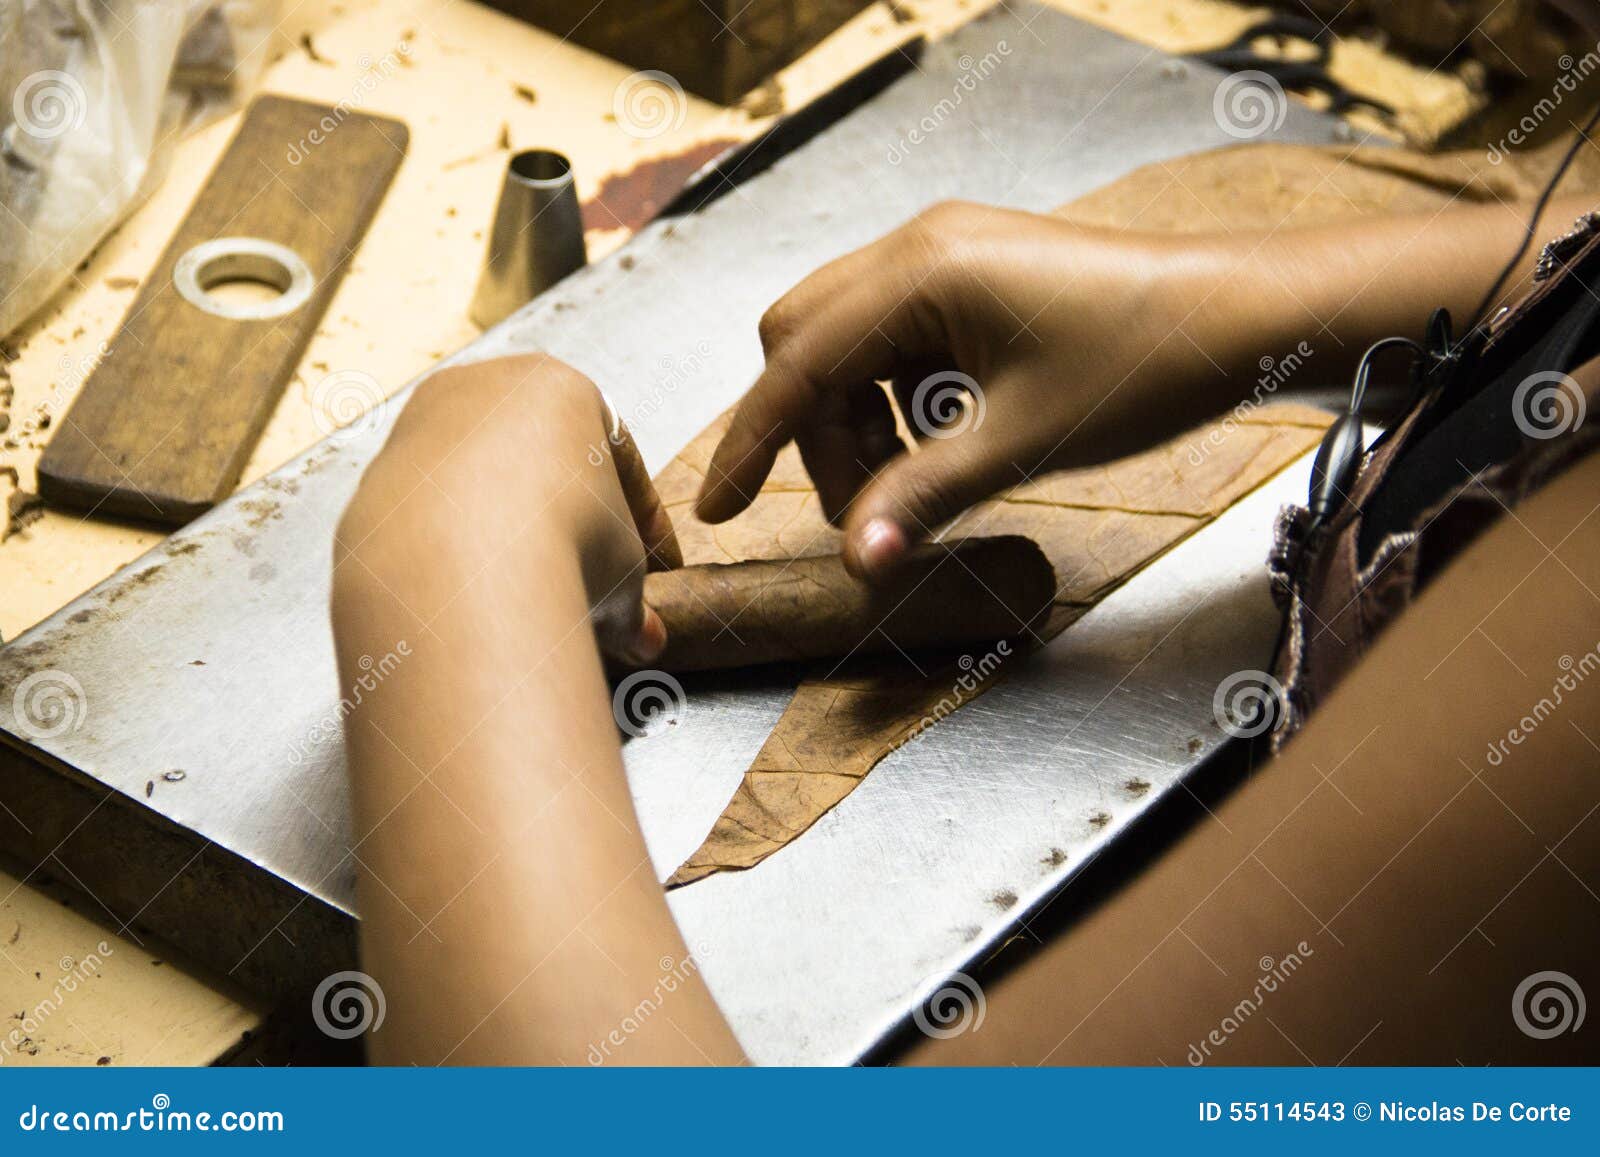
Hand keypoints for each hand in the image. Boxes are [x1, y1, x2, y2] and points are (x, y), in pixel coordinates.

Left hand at [335, 353, 680, 666]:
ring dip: (509, 541)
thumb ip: (633, 597)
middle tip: (589, 580)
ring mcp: (418, 432)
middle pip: (539, 461)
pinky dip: (456, 560)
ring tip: (532, 599)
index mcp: (559, 386)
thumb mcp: (627, 571)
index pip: (616, 457)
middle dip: (568, 525)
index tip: (655, 567)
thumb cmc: (564, 543)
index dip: (644, 522)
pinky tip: (477, 602)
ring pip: (478, 489)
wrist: (463, 564)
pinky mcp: (375, 482)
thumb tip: (642, 638)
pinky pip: (430, 524)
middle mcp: (480, 390)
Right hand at [695, 201, 1252, 580]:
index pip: (797, 363)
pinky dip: (897, 398)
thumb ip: (922, 497)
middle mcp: (922, 244)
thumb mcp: (1021, 443)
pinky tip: (942, 441)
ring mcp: (949, 253)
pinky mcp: (974, 274)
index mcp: (922, 270)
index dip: (751, 444)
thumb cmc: (1145, 362)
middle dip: (813, 431)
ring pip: (850, 342)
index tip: (717, 511)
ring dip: (857, 420)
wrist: (1240, 317)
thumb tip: (854, 561)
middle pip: (807, 341)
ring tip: (909, 484)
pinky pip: (898, 338)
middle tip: (859, 506)